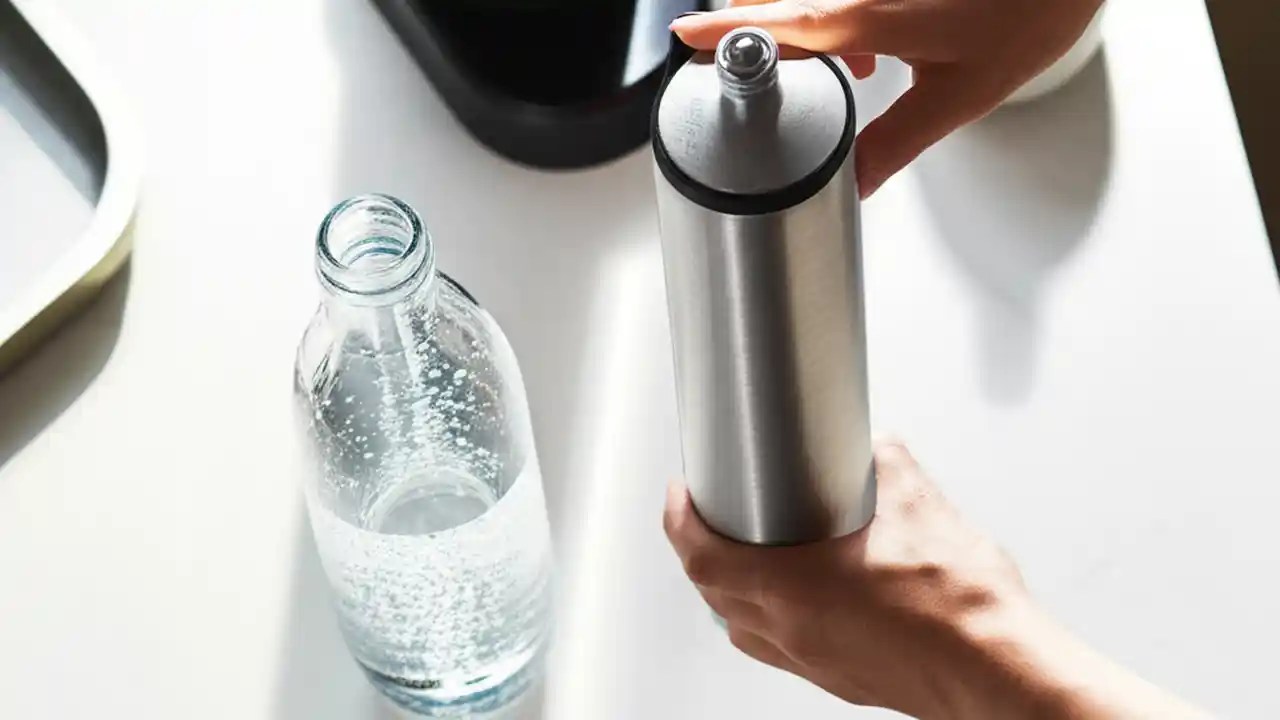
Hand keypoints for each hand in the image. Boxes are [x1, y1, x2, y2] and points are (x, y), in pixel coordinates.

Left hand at [664, 440, 1207, 718]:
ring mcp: (815, 663)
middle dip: (700, 551)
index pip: (702, 556)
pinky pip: (784, 649)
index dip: (680, 521)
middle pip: (713, 594)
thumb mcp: (918, 503)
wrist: (999, 667)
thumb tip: (876, 451)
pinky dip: (774, 620)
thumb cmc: (961, 607)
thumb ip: (886, 465)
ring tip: (746, 557)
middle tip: (709, 518)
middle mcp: (793, 633)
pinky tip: (804, 600)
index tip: (681, 496)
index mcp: (792, 590)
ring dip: (732, 591)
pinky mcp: (842, 680)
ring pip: (744, 630)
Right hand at [671, 0, 1104, 196]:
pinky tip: (876, 40)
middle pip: (778, 3)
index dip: (721, 34)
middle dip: (767, 36)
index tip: (684, 40)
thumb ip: (895, 142)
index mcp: (863, 14)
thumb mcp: (960, 95)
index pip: (771, 25)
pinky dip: (837, 17)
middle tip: (788, 75)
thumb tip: (854, 180)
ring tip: (854, 65)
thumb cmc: (1031, 8)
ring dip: (807, 24)